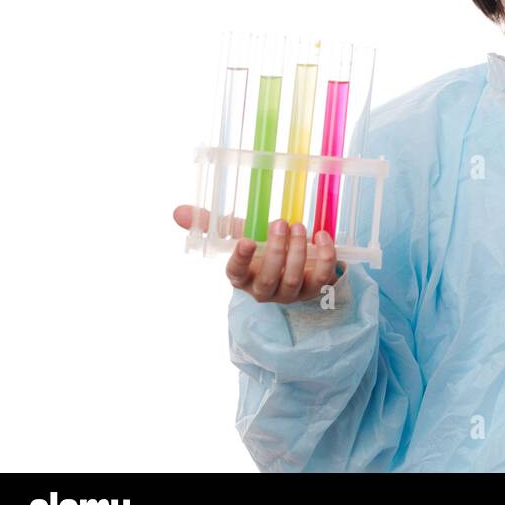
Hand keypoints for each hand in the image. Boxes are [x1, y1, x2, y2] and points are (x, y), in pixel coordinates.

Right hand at [172, 204, 343, 303]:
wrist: (294, 261)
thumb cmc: (261, 247)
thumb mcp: (240, 232)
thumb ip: (212, 223)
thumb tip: (178, 212)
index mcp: (242, 277)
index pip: (236, 274)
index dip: (240, 259)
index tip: (245, 240)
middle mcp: (265, 289)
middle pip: (268, 279)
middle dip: (275, 251)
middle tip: (280, 223)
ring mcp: (291, 292)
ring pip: (293, 279)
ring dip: (298, 252)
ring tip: (299, 226)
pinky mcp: (315, 288)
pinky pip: (323, 277)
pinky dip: (326, 257)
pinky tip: (322, 236)